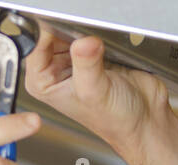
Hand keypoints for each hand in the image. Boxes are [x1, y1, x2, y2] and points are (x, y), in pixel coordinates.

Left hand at [25, 31, 168, 152]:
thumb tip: (82, 42)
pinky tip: (106, 45)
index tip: (66, 30)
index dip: (48, 34)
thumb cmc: (114, 120)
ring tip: (97, 48)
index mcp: (42, 82)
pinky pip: (90, 30)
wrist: (143, 119)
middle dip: (68, 31)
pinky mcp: (93, 52)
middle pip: (51, 34)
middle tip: (85, 39)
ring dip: (85, 31)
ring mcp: (73, 61)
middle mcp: (54, 71)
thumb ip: (86, 64)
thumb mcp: (94, 91)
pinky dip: (98, 31)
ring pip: (70, 30)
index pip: (34, 46)